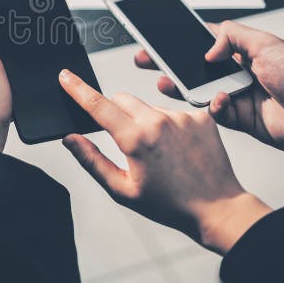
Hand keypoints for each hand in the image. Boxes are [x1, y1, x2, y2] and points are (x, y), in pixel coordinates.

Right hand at [59, 69, 270, 254]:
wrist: (217, 207)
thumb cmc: (170, 204)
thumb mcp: (123, 190)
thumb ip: (92, 161)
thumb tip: (71, 139)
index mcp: (136, 139)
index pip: (98, 105)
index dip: (77, 89)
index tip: (65, 77)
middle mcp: (159, 121)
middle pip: (121, 99)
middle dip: (113, 111)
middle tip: (123, 139)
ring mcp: (182, 116)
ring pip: (147, 107)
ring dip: (143, 121)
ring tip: (158, 152)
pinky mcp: (200, 116)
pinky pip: (172, 111)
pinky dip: (167, 124)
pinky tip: (176, 147)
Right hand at [135, 20, 283, 152]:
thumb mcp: (266, 43)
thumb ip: (232, 37)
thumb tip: (206, 49)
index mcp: (241, 51)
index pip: (203, 41)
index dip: (180, 40)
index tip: (157, 37)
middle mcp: (235, 72)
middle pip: (193, 67)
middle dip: (168, 64)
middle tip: (145, 60)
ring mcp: (235, 96)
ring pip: (198, 91)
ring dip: (180, 87)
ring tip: (164, 82)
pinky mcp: (238, 119)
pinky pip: (214, 113)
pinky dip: (211, 108)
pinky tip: (216, 101)